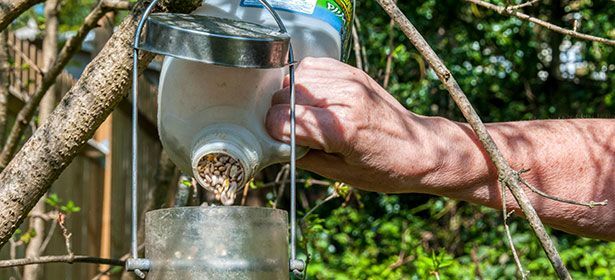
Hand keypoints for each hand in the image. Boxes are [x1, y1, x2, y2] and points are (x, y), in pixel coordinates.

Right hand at [266, 57, 441, 192]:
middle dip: (280, 114)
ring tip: (302, 113)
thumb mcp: (340, 173)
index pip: (281, 119)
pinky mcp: (353, 73)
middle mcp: (345, 98)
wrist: (421, 149)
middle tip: (292, 131)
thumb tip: (275, 143)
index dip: (274, 133)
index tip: (281, 142)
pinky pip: (313, 66)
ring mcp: (350, 80)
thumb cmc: (385, 168)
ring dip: (290, 95)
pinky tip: (313, 98)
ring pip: (295, 77)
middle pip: (284, 95)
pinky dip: (305, 80)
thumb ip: (303, 155)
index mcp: (342, 129)